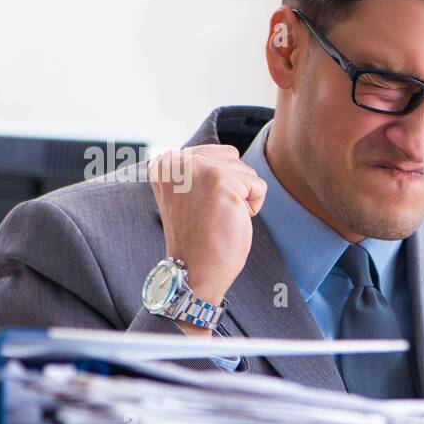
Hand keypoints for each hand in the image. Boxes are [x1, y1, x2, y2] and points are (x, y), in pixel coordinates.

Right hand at [148, 144, 266, 331]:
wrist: (192, 271)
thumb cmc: (196, 237)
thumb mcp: (187, 192)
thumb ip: (198, 169)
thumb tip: (230, 153)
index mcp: (165, 162)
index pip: (215, 154)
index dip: (218, 185)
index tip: (199, 209)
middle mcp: (177, 160)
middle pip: (232, 159)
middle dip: (232, 188)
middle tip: (210, 215)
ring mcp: (199, 169)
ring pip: (247, 172)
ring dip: (241, 198)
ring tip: (218, 217)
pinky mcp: (222, 181)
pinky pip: (258, 186)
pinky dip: (253, 207)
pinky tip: (230, 220)